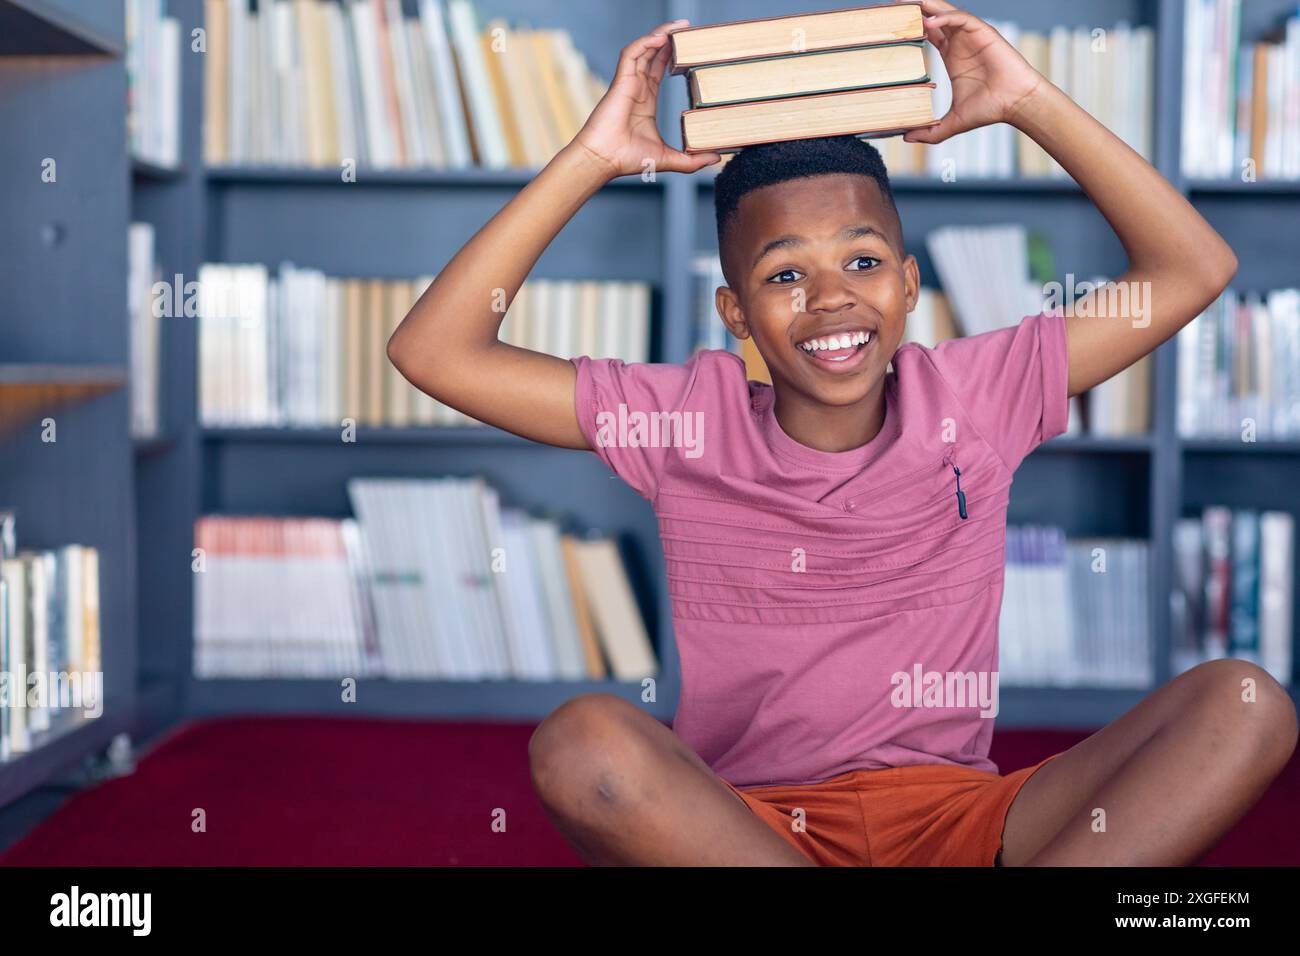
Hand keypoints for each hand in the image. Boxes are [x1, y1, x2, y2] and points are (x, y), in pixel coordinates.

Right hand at [571, 20, 722, 178]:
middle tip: (688, 28)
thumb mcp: (669, 159)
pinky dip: (645, 42)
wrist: (604, 160)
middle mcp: (637, 87)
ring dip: (660, 34)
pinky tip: (661, 37)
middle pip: (653, 53)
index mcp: (646, 100)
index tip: (690, 48)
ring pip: (644, 48)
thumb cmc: (627, 159)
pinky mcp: (620, 81)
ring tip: (679, 26)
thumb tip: (716, 158)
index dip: (673, 55)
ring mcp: (628, 83)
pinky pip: (632, 53)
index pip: (660, 68)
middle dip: (669, 38)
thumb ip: (692, 160)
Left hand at [903, 0, 1044, 144]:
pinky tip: (929, 22)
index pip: (927, 32)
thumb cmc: (990, 109)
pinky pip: (961, 18)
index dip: (910, 26)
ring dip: (927, 6)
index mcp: (952, 55)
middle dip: (914, 9)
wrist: (1015, 103)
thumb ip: (930, 131)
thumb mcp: (952, 122)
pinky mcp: (983, 32)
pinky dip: (945, 17)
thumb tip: (906, 138)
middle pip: (933, 17)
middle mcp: (960, 42)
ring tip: (908, 4)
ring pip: (946, 12)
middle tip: (893, 6)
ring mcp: (971, 35)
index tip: (891, 24)